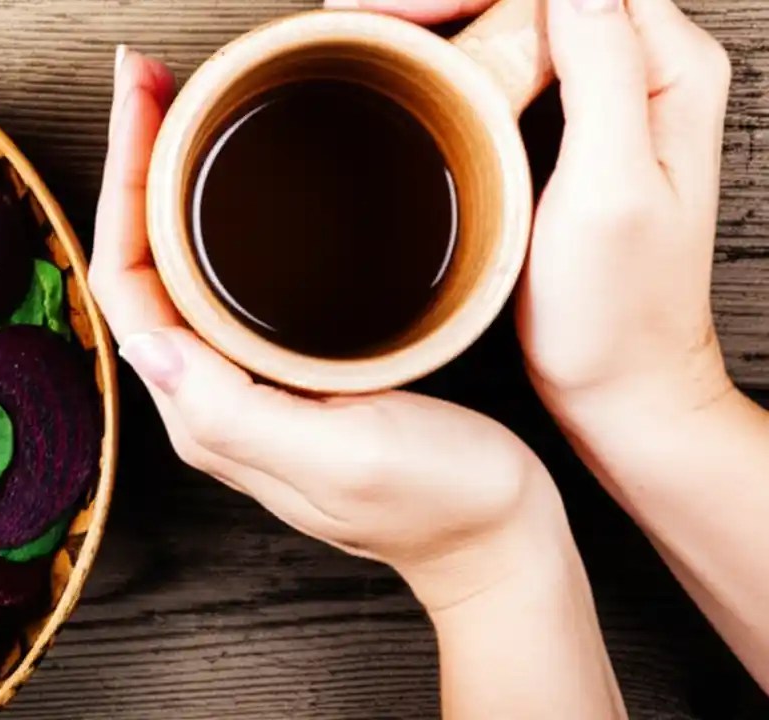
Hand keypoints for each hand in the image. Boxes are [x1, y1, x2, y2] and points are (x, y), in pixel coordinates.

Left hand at [91, 48, 565, 610]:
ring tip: (177, 106)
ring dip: (167, 181)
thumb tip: (147, 346)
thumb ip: (238, 413)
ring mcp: (244, 378)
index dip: (120, 179)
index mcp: (206, 411)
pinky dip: (214, 213)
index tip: (138, 97)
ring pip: (175, 263)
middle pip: (139, 260)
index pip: (127, 279)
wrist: (497, 542)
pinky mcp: (285, 367)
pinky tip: (234, 179)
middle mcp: (208, 392)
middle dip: (134, 161)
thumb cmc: (441, 503)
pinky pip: (222, 278)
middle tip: (149, 77)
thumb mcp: (346, 459)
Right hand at [327, 0, 735, 427]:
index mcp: (668, 70)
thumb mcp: (609, 194)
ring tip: (372, 29)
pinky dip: (455, 50)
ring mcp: (606, 97)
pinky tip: (409, 65)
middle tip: (365, 12)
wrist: (618, 384)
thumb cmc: (619, 315)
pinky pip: (512, 56)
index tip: (399, 11)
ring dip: (444, 16)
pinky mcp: (571, 127)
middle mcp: (643, 71)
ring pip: (517, 13)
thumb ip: (604, 73)